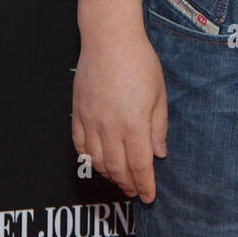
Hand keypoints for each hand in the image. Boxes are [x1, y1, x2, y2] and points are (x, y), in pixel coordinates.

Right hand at [72, 30, 167, 202]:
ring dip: (109, 175)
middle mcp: (110, 127)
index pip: (140, 165)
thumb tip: (159, 154)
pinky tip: (98, 162)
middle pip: (117, 168)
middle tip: (135, 191)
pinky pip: (80, 146)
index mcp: (134, 123)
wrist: (109, 40)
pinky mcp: (78, 113)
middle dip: (128, 184)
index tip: (149, 197)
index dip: (145, 185)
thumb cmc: (140, 62)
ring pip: (97, 161)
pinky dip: (89, 159)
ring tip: (120, 179)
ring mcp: (91, 121)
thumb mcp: (159, 93)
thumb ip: (158, 127)